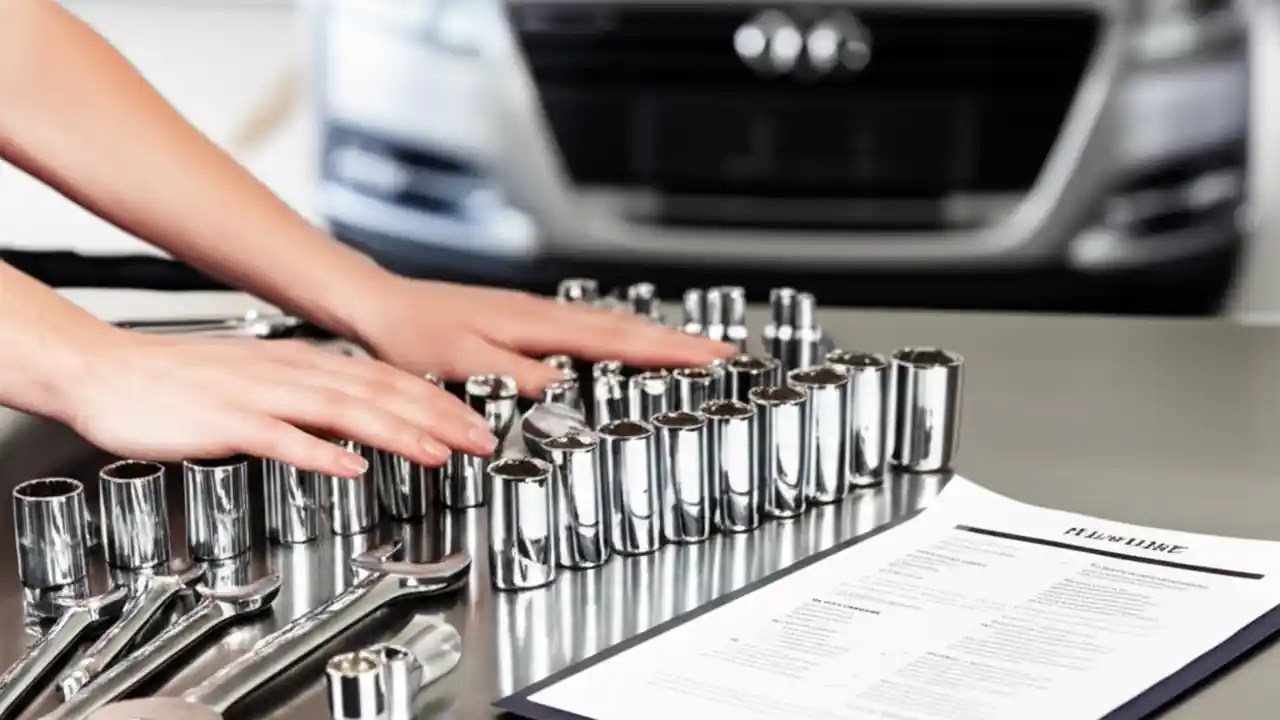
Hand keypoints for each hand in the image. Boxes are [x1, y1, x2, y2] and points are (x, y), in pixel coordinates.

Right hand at [60, 329, 497, 477]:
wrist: (108, 372)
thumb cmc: (182, 384)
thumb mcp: (262, 383)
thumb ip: (310, 399)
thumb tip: (357, 421)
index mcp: (303, 364)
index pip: (386, 379)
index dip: (436, 401)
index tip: (474, 422)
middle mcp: (291, 373)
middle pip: (379, 392)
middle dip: (436, 416)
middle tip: (480, 439)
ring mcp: (260, 396)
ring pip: (343, 411)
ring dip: (395, 431)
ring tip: (437, 452)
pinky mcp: (227, 421)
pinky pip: (281, 438)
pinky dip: (320, 451)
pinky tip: (351, 466)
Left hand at [353, 277, 737, 396]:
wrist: (379, 306)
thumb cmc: (410, 334)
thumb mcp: (457, 362)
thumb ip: (512, 376)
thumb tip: (562, 389)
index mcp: (534, 324)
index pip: (616, 339)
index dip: (667, 350)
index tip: (712, 357)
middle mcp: (543, 315)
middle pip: (626, 328)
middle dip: (680, 342)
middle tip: (727, 354)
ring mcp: (537, 317)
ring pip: (612, 326)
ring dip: (657, 338)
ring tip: (698, 351)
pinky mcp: (527, 324)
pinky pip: (590, 330)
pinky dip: (624, 338)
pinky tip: (631, 347)